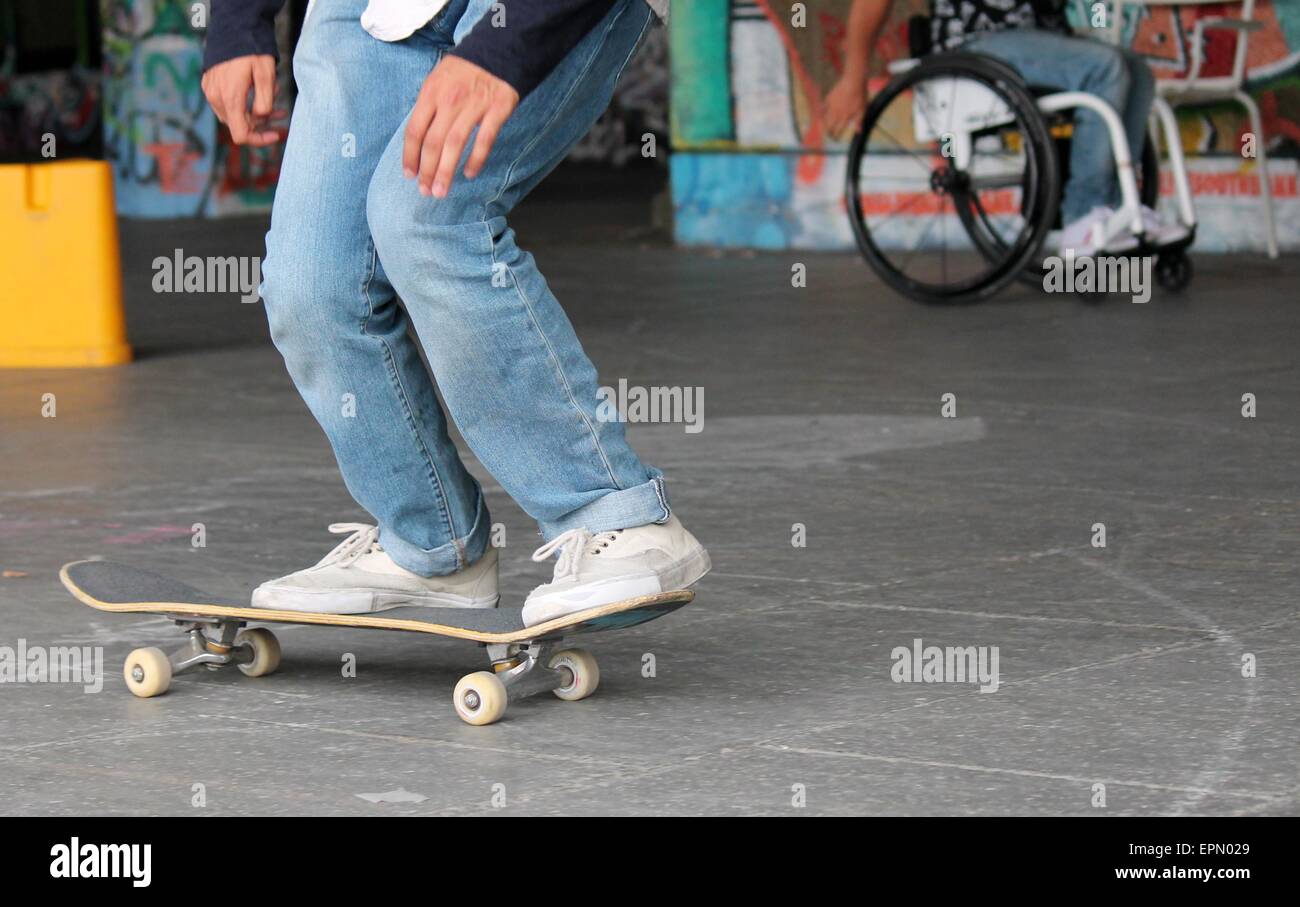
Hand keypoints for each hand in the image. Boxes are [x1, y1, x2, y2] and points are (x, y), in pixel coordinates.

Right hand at [201, 55, 281, 145]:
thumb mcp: (266, 75)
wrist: (233, 28)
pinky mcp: (209, 85)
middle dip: (261, 124)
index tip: (276, 134)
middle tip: (280, 113)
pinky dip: (243, 104)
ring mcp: (210, 92)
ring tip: (274, 102)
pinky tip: (258, 94)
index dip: (259, 140)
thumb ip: (264, 101)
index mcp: (230, 99)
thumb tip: (261, 118)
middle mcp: (216, 99)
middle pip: (239, 126)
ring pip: (234, 115)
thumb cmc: (252, 51)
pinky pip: (227, 103)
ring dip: (254, 113)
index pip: (241, 135)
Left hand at [403, 55, 519, 197]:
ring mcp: (474, 106)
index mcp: (431, 93)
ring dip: (446, 171)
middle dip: (427, 170)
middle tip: (426, 191)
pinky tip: (469, 174)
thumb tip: (418, 137)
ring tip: (441, 191)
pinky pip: (484, 140)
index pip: (414, 130)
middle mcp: (450, 101)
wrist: (499, 50)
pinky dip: (475, 160)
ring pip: (455, 145)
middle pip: (433, 142)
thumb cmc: (466, 69)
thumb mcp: (438, 79)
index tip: (409, 175)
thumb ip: (428, 106)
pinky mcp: (497, 111)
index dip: (410, 156)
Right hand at [824, 72, 867, 139]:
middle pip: (829, 127)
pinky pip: (822, 108)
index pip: (838, 131)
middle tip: (830, 136)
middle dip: (829, 133)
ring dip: (824, 125)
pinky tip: (821, 115)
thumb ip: (859, 121)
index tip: (836, 140)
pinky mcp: (828, 99)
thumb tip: (858, 132)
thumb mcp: (863, 109)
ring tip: (825, 128)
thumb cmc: (860, 95)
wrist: (853, 81)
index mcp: (845, 117)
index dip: (836, 137)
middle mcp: (836, 114)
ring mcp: (831, 106)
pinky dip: (821, 113)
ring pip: (824, 120)